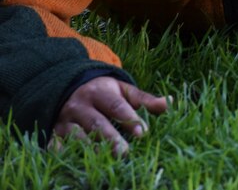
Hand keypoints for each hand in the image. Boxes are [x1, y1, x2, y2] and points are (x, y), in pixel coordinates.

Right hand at [52, 76, 168, 155]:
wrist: (67, 86)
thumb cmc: (104, 92)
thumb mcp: (123, 90)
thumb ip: (144, 99)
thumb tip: (170, 102)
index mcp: (100, 92)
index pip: (117, 106)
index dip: (130, 119)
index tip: (143, 132)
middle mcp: (81, 105)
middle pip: (97, 123)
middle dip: (111, 138)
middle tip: (125, 153)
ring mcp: (66, 120)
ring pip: (77, 136)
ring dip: (91, 148)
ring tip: (105, 159)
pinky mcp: (54, 133)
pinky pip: (56, 145)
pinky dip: (63, 153)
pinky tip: (74, 162)